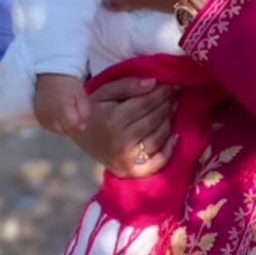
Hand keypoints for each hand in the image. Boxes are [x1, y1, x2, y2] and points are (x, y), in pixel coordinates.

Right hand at [34, 73, 89, 134]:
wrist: (51, 75)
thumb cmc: (69, 84)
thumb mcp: (82, 96)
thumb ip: (84, 112)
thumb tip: (82, 127)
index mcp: (63, 110)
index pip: (73, 127)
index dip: (79, 124)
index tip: (81, 118)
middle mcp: (50, 116)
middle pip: (65, 131)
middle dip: (71, 126)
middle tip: (74, 116)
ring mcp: (42, 117)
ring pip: (56, 131)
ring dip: (62, 127)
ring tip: (65, 115)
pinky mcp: (37, 116)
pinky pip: (48, 127)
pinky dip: (54, 124)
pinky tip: (57, 116)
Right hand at [59, 76, 177, 177]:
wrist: (80, 135)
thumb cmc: (94, 110)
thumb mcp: (105, 92)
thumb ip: (127, 85)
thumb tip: (154, 83)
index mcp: (113, 120)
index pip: (146, 104)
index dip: (162, 93)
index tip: (171, 84)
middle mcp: (122, 142)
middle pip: (154, 119)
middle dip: (167, 104)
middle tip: (174, 94)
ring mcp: (127, 159)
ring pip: (158, 137)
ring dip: (169, 121)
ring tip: (173, 108)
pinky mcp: (131, 171)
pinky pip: (157, 162)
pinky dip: (169, 150)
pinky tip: (176, 136)